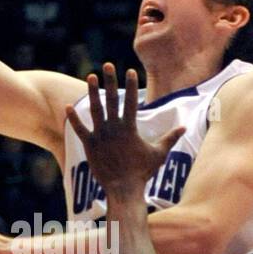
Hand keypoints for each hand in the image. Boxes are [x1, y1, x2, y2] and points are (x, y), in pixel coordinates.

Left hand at [65, 64, 183, 194]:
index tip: (130, 70)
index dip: (131, 85)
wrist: (123, 188)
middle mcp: (114, 128)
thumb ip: (170, 138)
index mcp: (130, 128)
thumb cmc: (142, 172)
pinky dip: (73, 119)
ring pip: (95, 109)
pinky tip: (67, 107)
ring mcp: (101, 136)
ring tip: (91, 76)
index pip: (132, 101)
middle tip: (107, 65)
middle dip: (110, 81)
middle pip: (111, 99)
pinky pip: (80, 129)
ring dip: (93, 92)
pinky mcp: (90, 145)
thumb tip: (184, 127)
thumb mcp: (159, 154)